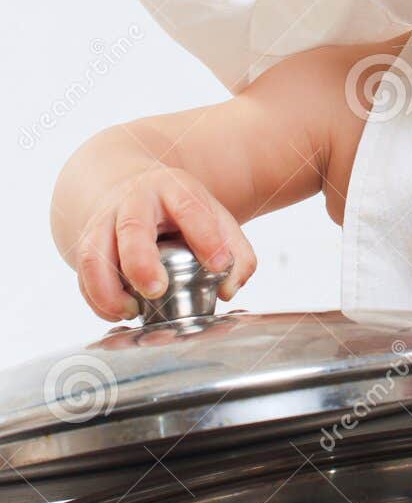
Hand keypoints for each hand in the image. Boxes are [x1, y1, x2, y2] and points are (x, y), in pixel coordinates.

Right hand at [74, 166, 256, 321]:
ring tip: (133, 311)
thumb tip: (229, 288)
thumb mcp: (215, 219)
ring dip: (109, 290)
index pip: (190, 208)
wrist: (133, 189)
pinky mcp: (86, 244)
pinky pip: (83, 276)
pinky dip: (97, 301)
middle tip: (157, 291)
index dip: (206, 237)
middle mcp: (134, 201)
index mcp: (173, 189)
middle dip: (141, 263)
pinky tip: (119, 313)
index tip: (218, 267)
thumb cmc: (180, 212)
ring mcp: (104, 221)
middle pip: (131, 228)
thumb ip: (237, 253)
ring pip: (93, 254)